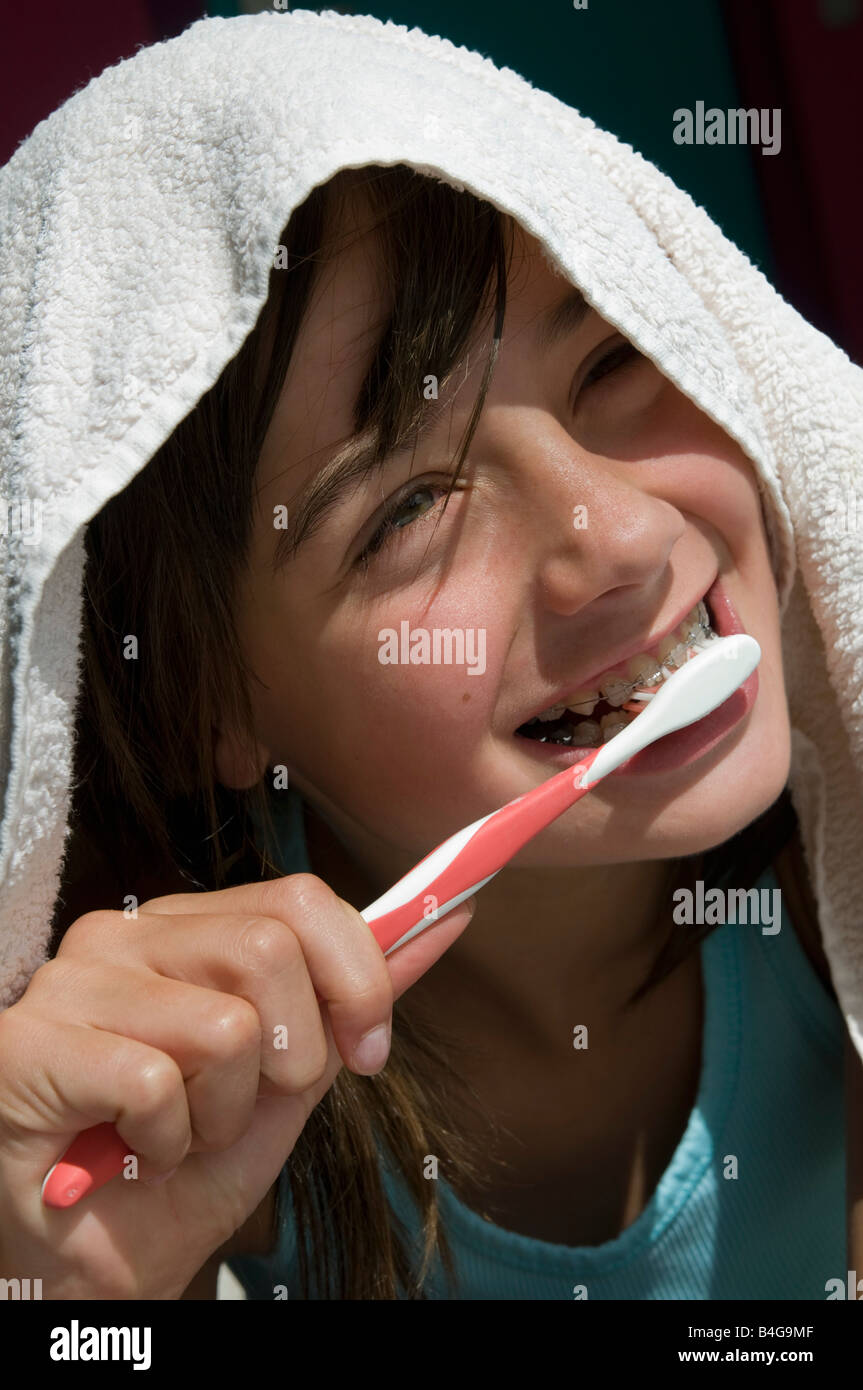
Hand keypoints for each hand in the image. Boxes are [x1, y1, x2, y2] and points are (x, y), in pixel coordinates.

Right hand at [0, 873, 473, 1298]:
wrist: (108, 1264)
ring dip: (224, 1114)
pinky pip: (154, 1084)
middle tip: (248, 1106)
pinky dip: (166, 1143)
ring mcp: (70, 983)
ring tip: (178, 1136)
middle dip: (292, 1055)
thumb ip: (356, 998)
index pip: (298, 898)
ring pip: (223, 1025)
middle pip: (269, 949)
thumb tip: (442, 921)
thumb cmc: (192, 1163)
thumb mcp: (295, 1077)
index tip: (369, 1051)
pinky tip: (131, 1154)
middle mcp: (125, 935)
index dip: (357, 975)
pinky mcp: (28, 1046)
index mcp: (186, 928)